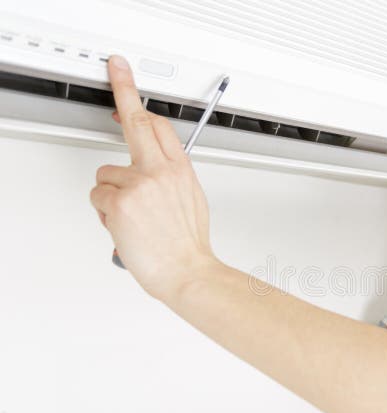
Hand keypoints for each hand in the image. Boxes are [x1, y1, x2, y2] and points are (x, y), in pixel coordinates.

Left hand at [89, 55, 219, 302]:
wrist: (187, 272)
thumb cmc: (188, 245)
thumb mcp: (192, 201)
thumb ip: (172, 177)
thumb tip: (155, 171)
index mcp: (181, 171)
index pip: (159, 124)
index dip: (139, 101)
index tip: (128, 79)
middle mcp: (161, 172)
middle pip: (136, 123)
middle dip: (124, 91)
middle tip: (116, 70)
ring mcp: (139, 185)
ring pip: (107, 173)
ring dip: (111, 192)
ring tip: (130, 216)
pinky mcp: (119, 203)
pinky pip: (98, 196)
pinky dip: (105, 213)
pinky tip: (123, 226)